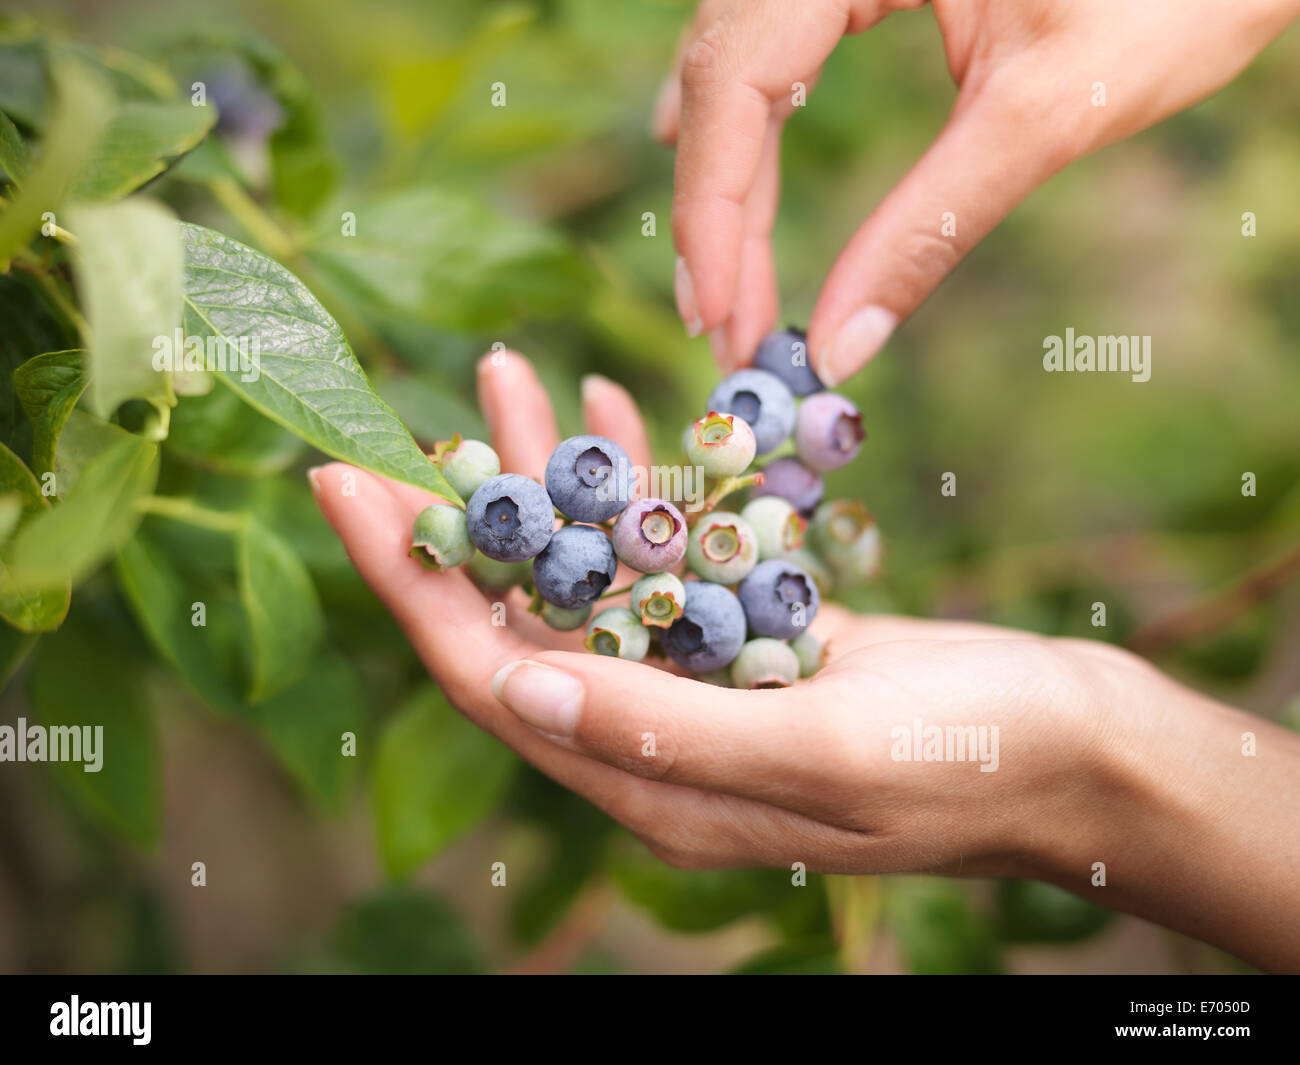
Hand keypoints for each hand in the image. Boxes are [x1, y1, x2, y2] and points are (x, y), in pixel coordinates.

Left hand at [313, 351, 1299, 971]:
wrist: (1078, 748)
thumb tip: (511, 682)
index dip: (412, 582)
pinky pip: (664, 554)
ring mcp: (700, 679)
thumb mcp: (818, 753)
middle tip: (415, 410)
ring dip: (549, 480)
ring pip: (591, 572)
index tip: (345, 483)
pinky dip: (636, 486)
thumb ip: (664, 729)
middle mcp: (655, 735)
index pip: (490, 675)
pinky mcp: (748, 633)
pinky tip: (611, 420)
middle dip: (469, 511)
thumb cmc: (971, 762)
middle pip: (525, 615)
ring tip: (515, 378)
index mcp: (650, 783)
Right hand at [657, 0, 1299, 383]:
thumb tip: (844, 345)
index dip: (714, 209)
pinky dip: (757, 119)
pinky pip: (777, 36)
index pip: (737, 78)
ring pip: (739, 57)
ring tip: (720, 272)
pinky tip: (739, 160)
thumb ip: (927, 229)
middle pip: (724, 72)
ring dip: (727, 171)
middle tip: (722, 322)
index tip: (718, 314)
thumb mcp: (1045, 113)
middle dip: (717, 208)